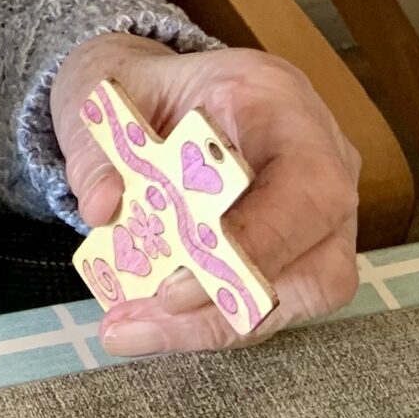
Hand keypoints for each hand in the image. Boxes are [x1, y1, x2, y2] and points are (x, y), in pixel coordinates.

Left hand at [50, 34, 361, 356]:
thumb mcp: (101, 96)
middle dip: (229, 302)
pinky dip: (209, 319)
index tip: (178, 285)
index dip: (257, 243)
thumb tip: (103, 207)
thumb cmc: (140, 88)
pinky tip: (148, 322)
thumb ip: (97, 149)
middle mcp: (320, 156)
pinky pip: (270, 299)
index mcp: (278, 100)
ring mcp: (319, 208)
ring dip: (216, 323)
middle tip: (142, 319)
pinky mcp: (298, 248)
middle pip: (318, 257)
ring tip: (132, 329)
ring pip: (301, 293)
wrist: (149, 92)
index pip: (306, 183)